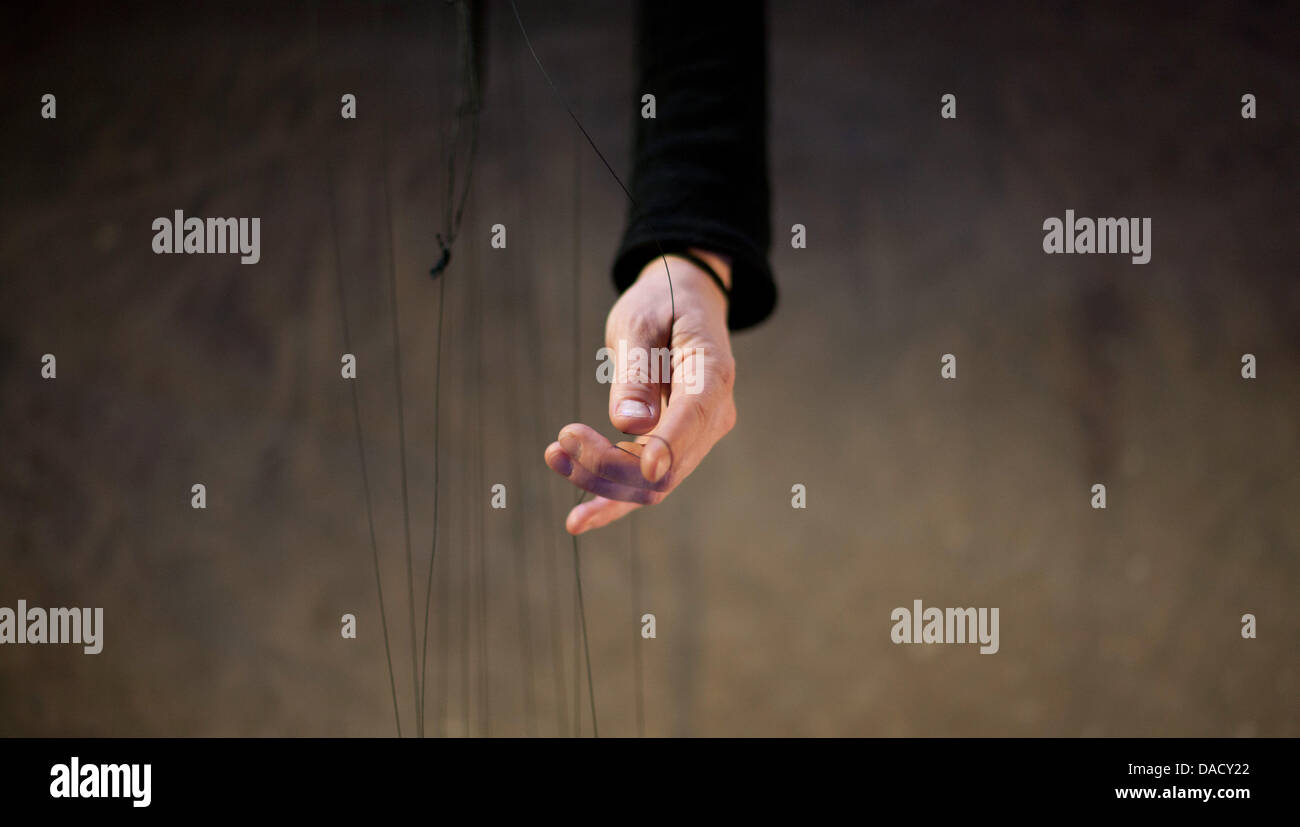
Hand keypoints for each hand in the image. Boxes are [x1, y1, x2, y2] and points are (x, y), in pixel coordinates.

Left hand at [543, 249, 736, 533]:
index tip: (636, 462)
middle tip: (561, 438)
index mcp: (711, 374)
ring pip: (651, 485)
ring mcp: (695, 438)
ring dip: (599, 481)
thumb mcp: (641, 320)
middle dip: (609, 464)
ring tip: (554, 455)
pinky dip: (610, 499)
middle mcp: (712, 416)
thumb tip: (630, 425)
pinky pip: (643, 485)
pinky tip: (578, 519)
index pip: (695, 418)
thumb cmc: (661, 302)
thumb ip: (638, 371)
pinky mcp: (673, 449)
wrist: (683, 303)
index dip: (668, 446)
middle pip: (667, 465)